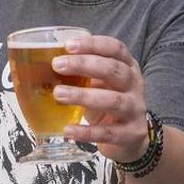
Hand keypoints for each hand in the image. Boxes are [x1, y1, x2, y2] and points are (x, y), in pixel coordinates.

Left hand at [50, 35, 148, 163]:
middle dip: (84, 64)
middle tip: (57, 65)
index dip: (93, 44)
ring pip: (113, 100)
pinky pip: (108, 133)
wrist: (130, 138)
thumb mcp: (100, 83)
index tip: (68, 45)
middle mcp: (135, 85)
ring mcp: (135, 110)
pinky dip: (87, 132)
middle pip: (113, 70)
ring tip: (58, 94)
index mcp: (128, 66)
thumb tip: (48, 60)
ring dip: (83, 96)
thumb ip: (83, 71)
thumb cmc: (108, 102)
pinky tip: (68, 129)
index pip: (115, 48)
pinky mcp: (131, 134)